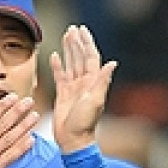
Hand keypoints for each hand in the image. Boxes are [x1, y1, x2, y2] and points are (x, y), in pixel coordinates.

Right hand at [0, 94, 37, 167]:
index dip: (3, 106)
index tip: (13, 97)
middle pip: (3, 124)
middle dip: (17, 111)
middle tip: (29, 101)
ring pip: (9, 139)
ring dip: (23, 126)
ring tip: (34, 116)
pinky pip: (10, 157)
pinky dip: (21, 148)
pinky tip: (31, 140)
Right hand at [51, 25, 116, 153]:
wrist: (73, 139)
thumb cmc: (85, 123)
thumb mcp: (96, 101)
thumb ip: (102, 81)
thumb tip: (112, 63)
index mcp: (92, 82)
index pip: (90, 57)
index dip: (87, 43)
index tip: (82, 30)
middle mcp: (84, 82)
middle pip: (80, 57)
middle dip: (76, 42)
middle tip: (72, 28)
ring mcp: (73, 88)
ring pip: (71, 63)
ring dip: (68, 49)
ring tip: (65, 36)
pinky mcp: (63, 94)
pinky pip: (59, 75)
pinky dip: (57, 65)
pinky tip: (54, 56)